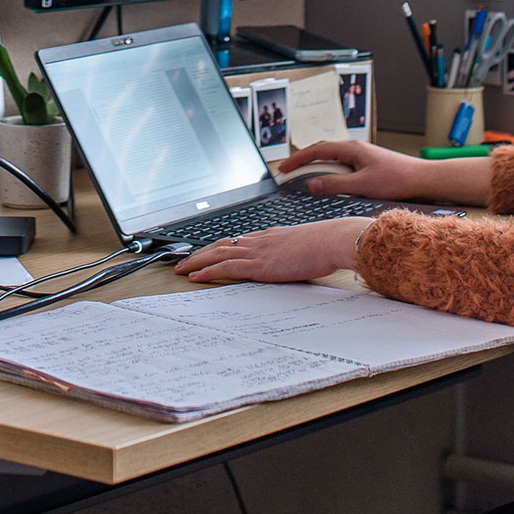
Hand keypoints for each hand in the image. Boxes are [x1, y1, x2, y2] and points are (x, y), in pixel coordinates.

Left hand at [174, 219, 367, 283]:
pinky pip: (225, 267)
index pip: (239, 240)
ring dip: (196, 261)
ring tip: (181, 269)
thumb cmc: (328, 244)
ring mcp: (257, 251)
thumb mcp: (309, 247)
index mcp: (271, 236)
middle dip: (201, 253)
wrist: (332, 240)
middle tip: (184, 261)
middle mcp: (260, 240)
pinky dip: (207, 271)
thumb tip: (300, 260)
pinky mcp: (258, 264)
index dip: (221, 246)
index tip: (210, 252)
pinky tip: (195, 276)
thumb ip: (298, 252)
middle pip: (222, 244)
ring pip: (217, 253)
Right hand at [279, 140, 429, 198]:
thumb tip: (313, 184)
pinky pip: (341, 165)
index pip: (316, 150)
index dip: (297, 159)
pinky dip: (329, 172)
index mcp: (351, 149)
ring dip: (316, 166)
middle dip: (302, 161)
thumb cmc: (398, 180)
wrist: (423, 180)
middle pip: (321, 151)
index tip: (282, 168)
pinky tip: (328, 183)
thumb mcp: (363, 185)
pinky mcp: (367, 165)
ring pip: (331, 159)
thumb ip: (336, 185)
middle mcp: (355, 149)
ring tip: (302, 178)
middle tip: (286, 172)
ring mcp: (361, 156)